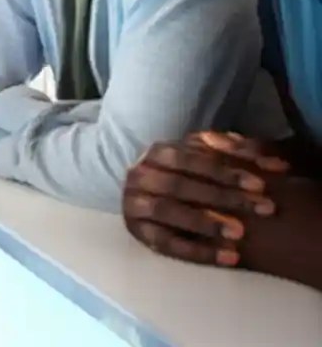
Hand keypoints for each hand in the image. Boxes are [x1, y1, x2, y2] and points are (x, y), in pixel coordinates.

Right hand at [123, 135, 321, 289]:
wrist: (154, 197)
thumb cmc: (193, 176)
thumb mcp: (211, 159)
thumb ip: (240, 157)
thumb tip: (277, 164)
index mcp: (159, 153)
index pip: (190, 158)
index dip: (225, 171)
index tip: (260, 185)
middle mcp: (141, 175)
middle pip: (180, 185)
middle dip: (223, 197)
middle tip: (262, 209)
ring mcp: (134, 204)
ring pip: (168, 212)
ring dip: (205, 223)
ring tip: (240, 234)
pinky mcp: (138, 232)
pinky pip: (167, 244)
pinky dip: (199, 252)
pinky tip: (230, 257)